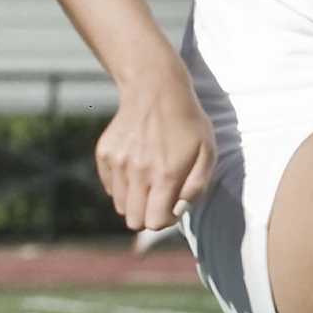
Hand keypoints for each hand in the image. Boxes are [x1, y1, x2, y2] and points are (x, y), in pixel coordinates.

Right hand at [95, 67, 215, 231]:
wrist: (155, 90)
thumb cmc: (187, 124)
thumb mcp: (207, 153)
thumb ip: (196, 187)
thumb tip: (178, 212)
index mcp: (165, 175)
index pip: (155, 222)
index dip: (166, 220)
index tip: (172, 206)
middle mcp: (138, 172)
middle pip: (134, 221)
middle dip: (148, 215)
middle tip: (160, 197)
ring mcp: (118, 163)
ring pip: (120, 206)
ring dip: (135, 200)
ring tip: (149, 179)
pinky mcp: (105, 154)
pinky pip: (110, 187)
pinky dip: (122, 184)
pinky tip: (137, 165)